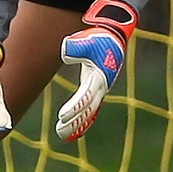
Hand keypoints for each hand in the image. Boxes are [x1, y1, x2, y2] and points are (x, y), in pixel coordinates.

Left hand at [55, 0, 138, 140]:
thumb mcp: (86, 40)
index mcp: (100, 76)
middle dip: (75, 120)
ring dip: (77, 124)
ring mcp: (100, 90)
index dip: (75, 106)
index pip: (86, 96)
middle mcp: (102, 86)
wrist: (112, 38)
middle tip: (60, 130)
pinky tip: (72, 133)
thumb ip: (76, 46)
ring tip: (61, 134)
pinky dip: (83, 122)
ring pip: (89, 112)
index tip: (62, 115)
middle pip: (88, 109)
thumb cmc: (98, 38)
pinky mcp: (97, 90)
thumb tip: (65, 53)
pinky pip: (91, 110)